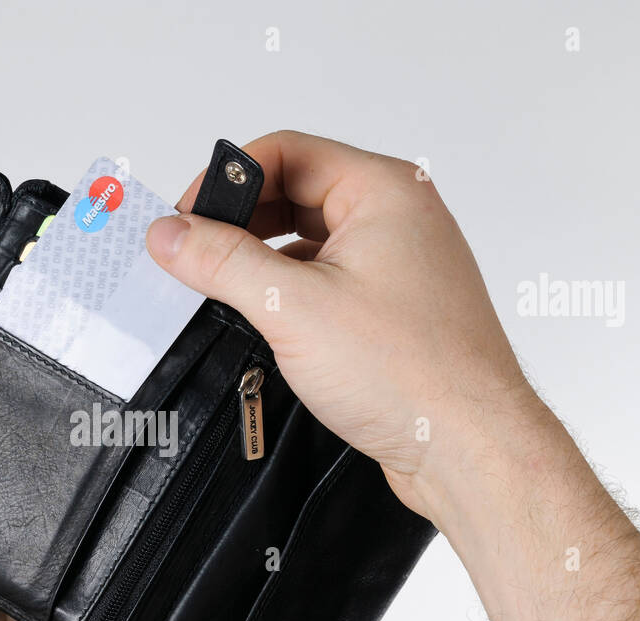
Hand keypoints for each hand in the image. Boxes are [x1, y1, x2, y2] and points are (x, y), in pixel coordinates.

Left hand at [0, 462, 135, 620]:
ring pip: (67, 500)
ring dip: (55, 507)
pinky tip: (82, 550)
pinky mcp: (107, 584)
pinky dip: (105, 538)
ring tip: (29, 546)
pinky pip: (116, 541)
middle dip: (1, 468)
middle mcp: (0, 552)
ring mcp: (58, 567)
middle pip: (9, 475)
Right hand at [147, 130, 540, 524]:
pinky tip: (260, 321)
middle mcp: (398, 219)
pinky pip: (326, 280)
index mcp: (386, 192)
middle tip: (192, 256)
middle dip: (239, 222)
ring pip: (309, 240)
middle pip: (296, 191)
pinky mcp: (392, 311)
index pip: (287, 152)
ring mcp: (398, 265)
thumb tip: (169, 233)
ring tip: (219, 291)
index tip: (186, 219)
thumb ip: (222, 262)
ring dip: (260, 260)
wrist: (470, 449)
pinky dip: (287, 292)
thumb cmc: (412, 374)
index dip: (228, 180)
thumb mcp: (293, 307)